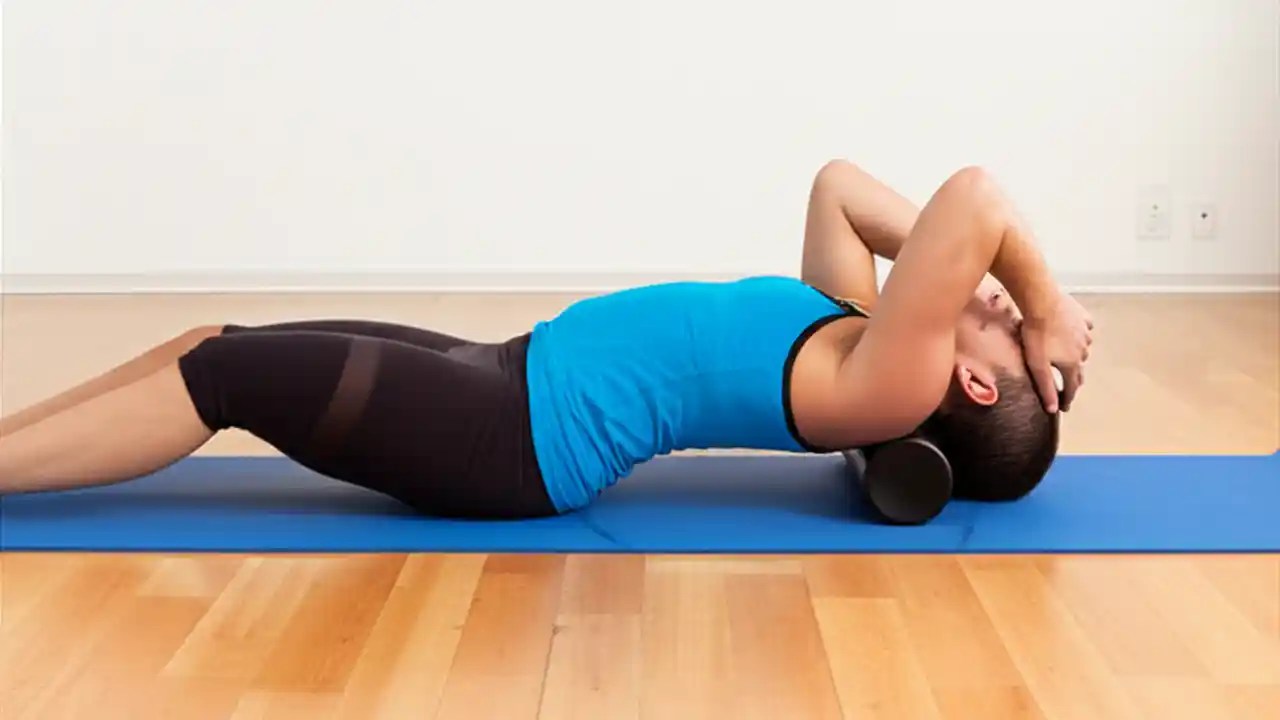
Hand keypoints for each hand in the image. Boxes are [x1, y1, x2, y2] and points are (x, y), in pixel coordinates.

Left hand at [1019, 291, 1093, 412]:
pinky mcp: (1083, 318)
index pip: (1072, 388)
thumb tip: (1053, 409)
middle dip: (1073, 381)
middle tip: (1067, 388)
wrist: (1042, 301)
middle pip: (1079, 370)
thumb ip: (1046, 387)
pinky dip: (1079, 336)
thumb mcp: (1037, 365)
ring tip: (1068, 360)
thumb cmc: (1036, 334)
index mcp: (1072, 364)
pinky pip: (1084, 331)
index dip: (1067, 399)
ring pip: (1083, 350)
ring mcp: (1085, 333)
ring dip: (1076, 357)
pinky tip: (1073, 334)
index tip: (1064, 407)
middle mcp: (1084, 351)